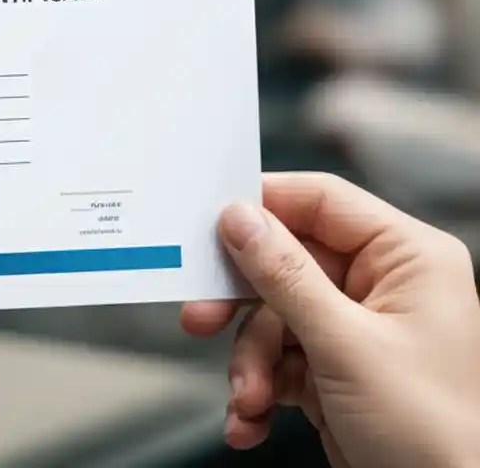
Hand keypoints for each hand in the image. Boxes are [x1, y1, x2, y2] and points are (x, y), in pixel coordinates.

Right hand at [182, 173, 479, 466]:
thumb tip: (239, 218)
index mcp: (408, 259)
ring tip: (248, 398)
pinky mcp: (336, 370)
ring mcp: (358, 330)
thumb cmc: (435, 434)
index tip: (206, 224)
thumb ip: (284, 275)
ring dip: (249, 362)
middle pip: (285, 264)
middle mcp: (384, 286)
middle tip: (200, 318)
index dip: (262, 207)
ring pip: (272, 319)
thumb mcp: (345, 345)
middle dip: (241, 306)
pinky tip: (251, 418)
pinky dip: (257, 389)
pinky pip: (277, 360)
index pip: (322, 202)